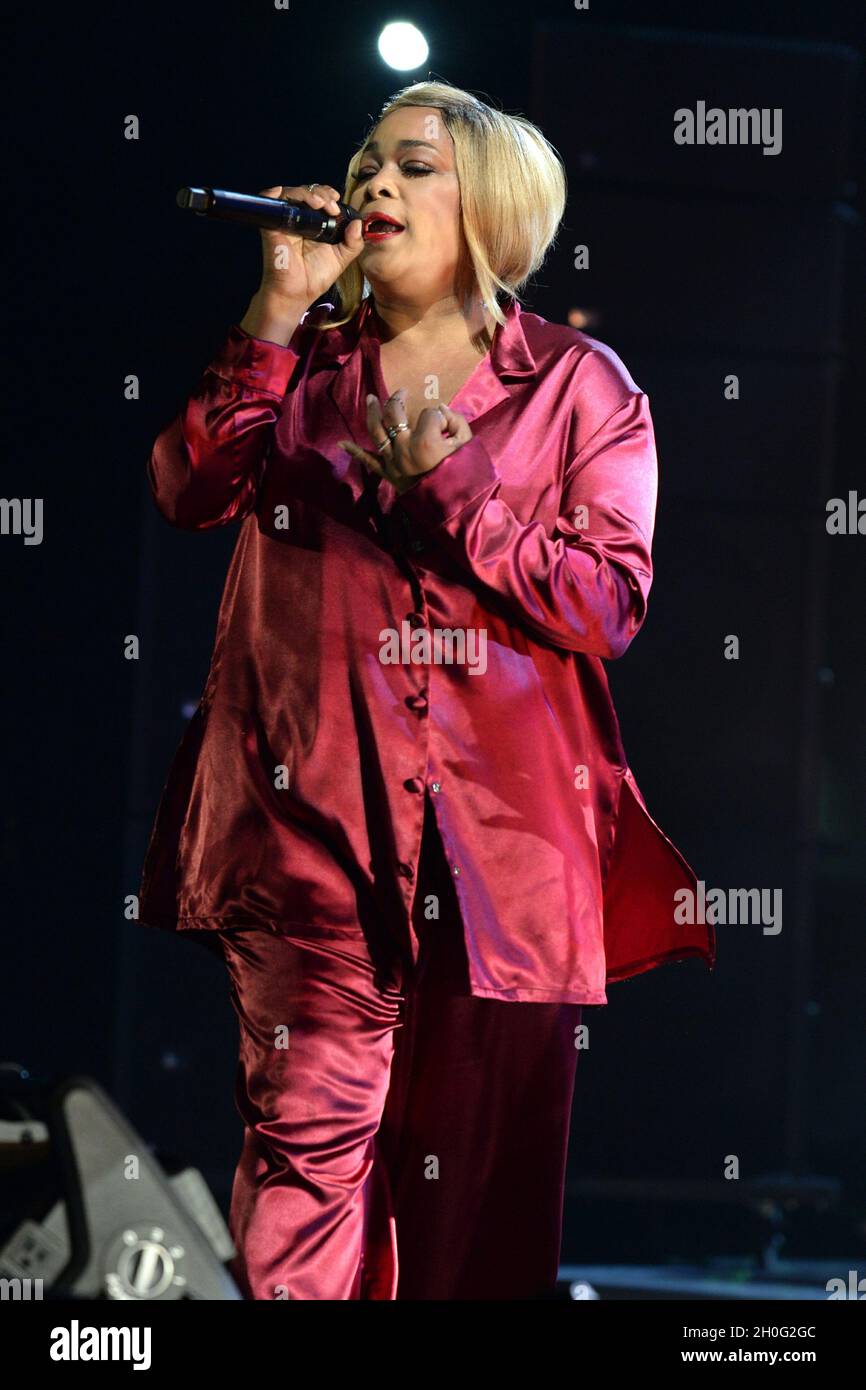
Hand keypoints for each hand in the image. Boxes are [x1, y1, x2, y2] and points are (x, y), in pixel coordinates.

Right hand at [253, 183, 364, 308]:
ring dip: (307, 193)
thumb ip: (353, 243)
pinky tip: (291, 197)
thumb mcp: (341, 258)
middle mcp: (299, 219)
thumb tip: (358, 223)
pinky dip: (275, 193)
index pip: (319, 198)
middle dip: (322, 193)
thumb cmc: (315, 277)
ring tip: (320, 205)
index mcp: (315, 223)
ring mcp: (284, 220)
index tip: (337, 201)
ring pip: (291, 193)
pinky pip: (268, 200)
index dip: (328, 194)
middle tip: (332, 206)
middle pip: (307, 191)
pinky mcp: (271, 225)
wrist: (298, 293)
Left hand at [339, 389, 472, 495]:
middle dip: (397, 399)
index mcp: (425, 441)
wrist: (455, 506)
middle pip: (394, 413)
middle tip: (401, 393)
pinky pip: (369, 462)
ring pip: (376, 430)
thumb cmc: (465, 474)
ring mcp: (393, 461)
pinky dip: (356, 452)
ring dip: (372, 412)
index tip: (447, 428)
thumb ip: (455, 420)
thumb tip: (440, 408)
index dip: (440, 418)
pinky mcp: (388, 474)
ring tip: (371, 399)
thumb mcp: (468, 444)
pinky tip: (342, 443)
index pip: (429, 414)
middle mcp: (404, 448)